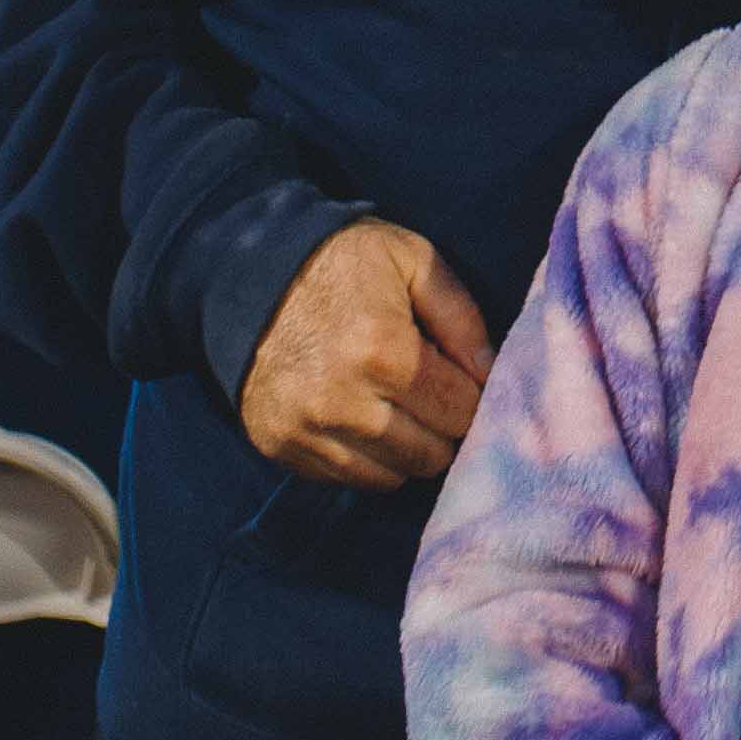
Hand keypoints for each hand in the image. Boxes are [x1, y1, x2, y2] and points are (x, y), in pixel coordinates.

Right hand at [239, 219, 490, 487]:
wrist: (251, 270)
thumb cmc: (344, 260)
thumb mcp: (415, 261)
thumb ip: (462, 317)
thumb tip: (489, 374)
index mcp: (382, 352)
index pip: (459, 413)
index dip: (471, 397)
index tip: (462, 380)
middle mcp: (341, 402)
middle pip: (430, 455)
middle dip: (443, 428)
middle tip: (433, 395)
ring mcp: (305, 430)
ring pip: (392, 476)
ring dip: (407, 448)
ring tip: (399, 406)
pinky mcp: (279, 446)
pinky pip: (346, 478)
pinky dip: (366, 457)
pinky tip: (362, 416)